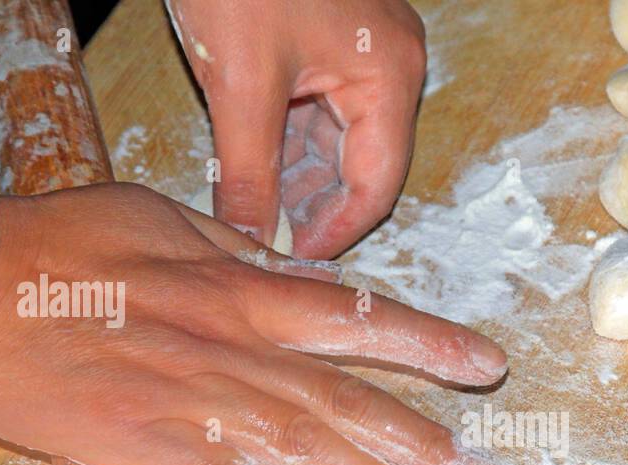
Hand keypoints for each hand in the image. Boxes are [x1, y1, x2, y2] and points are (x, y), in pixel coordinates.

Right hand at [0, 184, 506, 464]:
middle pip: (348, 398)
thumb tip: (297, 269)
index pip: (357, 317)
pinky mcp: (139, 445)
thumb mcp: (157, 217)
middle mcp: (230, 346)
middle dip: (425, 441)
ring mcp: (188, 399)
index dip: (429, 344)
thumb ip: (235, 250)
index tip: (488, 368)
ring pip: (304, 446)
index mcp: (236, 288)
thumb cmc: (53, 247)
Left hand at [167, 0, 426, 256]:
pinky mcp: (328, 40)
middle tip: (267, 243)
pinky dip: (286, 141)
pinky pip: (317, 108)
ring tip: (253, 211)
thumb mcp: (239, 83)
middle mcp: (387, 66)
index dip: (336, 232)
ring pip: (335, 140)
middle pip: (360, 165)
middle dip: (312, 206)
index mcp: (388, 76)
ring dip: (295, 176)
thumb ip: (248, 172)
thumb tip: (250, 240)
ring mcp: (360, 51)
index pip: (376, 185)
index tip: (293, 261)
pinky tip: (252, 167)